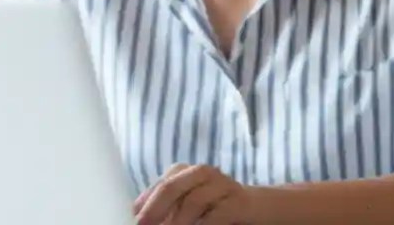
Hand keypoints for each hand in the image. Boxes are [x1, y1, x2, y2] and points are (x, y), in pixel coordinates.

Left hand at [133, 163, 263, 224]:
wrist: (260, 208)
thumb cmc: (217, 208)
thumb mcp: (188, 206)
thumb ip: (166, 210)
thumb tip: (137, 218)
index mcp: (184, 172)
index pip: (158, 186)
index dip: (143, 204)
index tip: (133, 221)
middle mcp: (201, 173)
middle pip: (171, 187)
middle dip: (154, 209)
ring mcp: (222, 185)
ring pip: (193, 201)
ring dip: (178, 222)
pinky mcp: (239, 201)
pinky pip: (218, 214)